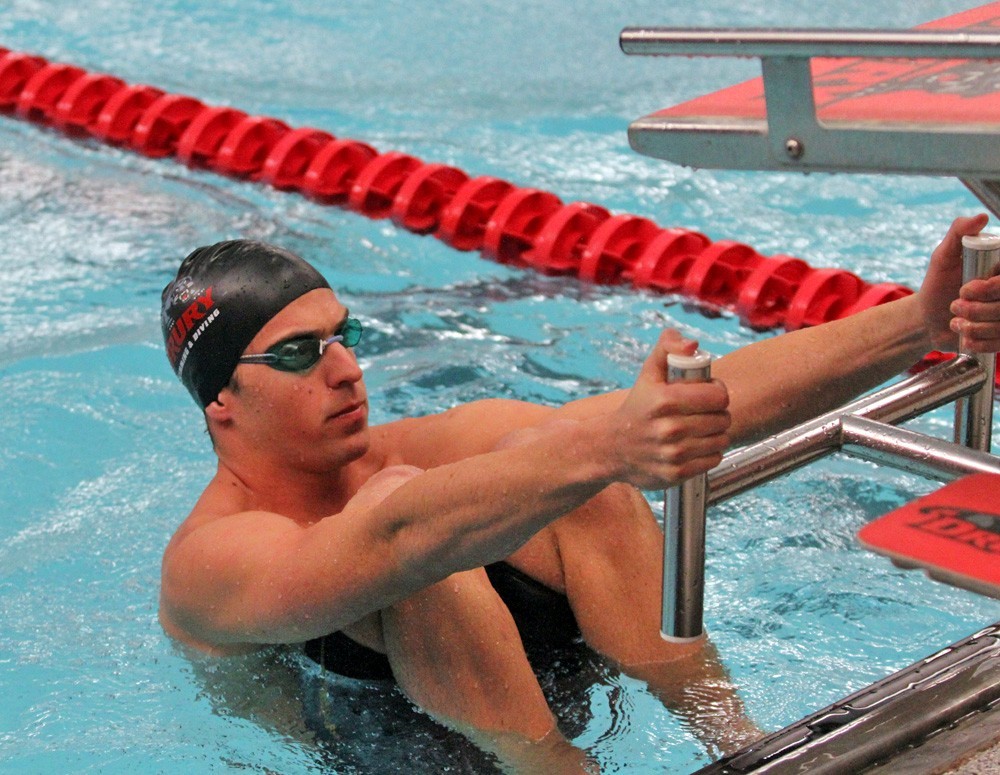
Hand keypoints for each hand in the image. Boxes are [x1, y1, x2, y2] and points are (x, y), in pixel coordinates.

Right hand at [612, 330, 729, 489]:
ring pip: (722, 439)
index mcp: (665, 400)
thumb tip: (692, 344)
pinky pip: (714, 459)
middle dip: (717, 412)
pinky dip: (710, 452)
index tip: (707, 393)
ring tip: (700, 429)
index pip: (719, 396)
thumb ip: (667, 348)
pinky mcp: (677, 473)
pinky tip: (696, 446)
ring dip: (715, 433)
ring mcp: (674, 454)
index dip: (717, 391)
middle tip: (703, 412)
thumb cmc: (636, 407)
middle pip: (723, 418)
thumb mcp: (648, 374)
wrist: (611, 448)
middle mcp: (670, 428)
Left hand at [918, 213, 999, 351]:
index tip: (966, 289)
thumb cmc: (937, 284)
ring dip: (972, 326)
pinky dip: (976, 342)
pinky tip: (963, 336)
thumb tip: (981, 217)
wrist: (927, 318)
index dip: (991, 288)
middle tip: (955, 304)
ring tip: (956, 320)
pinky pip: (999, 343)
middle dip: (976, 308)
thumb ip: (958, 233)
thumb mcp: (943, 257)